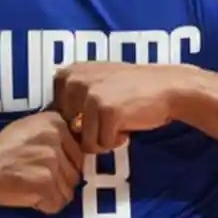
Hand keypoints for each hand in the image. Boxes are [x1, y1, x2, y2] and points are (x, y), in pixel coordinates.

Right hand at [0, 112, 83, 214]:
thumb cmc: (1, 149)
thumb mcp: (31, 128)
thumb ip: (56, 136)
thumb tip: (80, 155)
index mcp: (56, 122)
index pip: (79, 154)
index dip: (63, 166)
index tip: (42, 166)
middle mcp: (57, 139)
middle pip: (76, 174)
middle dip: (59, 182)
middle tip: (35, 179)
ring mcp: (51, 162)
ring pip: (68, 191)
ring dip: (51, 195)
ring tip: (30, 187)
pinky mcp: (44, 184)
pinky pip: (56, 205)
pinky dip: (43, 206)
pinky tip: (27, 195)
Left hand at [53, 62, 194, 153]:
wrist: (167, 87)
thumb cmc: (132, 88)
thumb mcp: (97, 81)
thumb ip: (74, 95)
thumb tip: (51, 126)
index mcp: (69, 72)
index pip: (55, 114)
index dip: (77, 121)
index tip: (95, 112)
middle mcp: (75, 80)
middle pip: (67, 130)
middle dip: (88, 132)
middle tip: (109, 120)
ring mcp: (90, 95)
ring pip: (84, 141)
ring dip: (103, 139)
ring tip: (119, 122)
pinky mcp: (105, 111)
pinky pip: (100, 145)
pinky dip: (115, 141)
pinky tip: (127, 126)